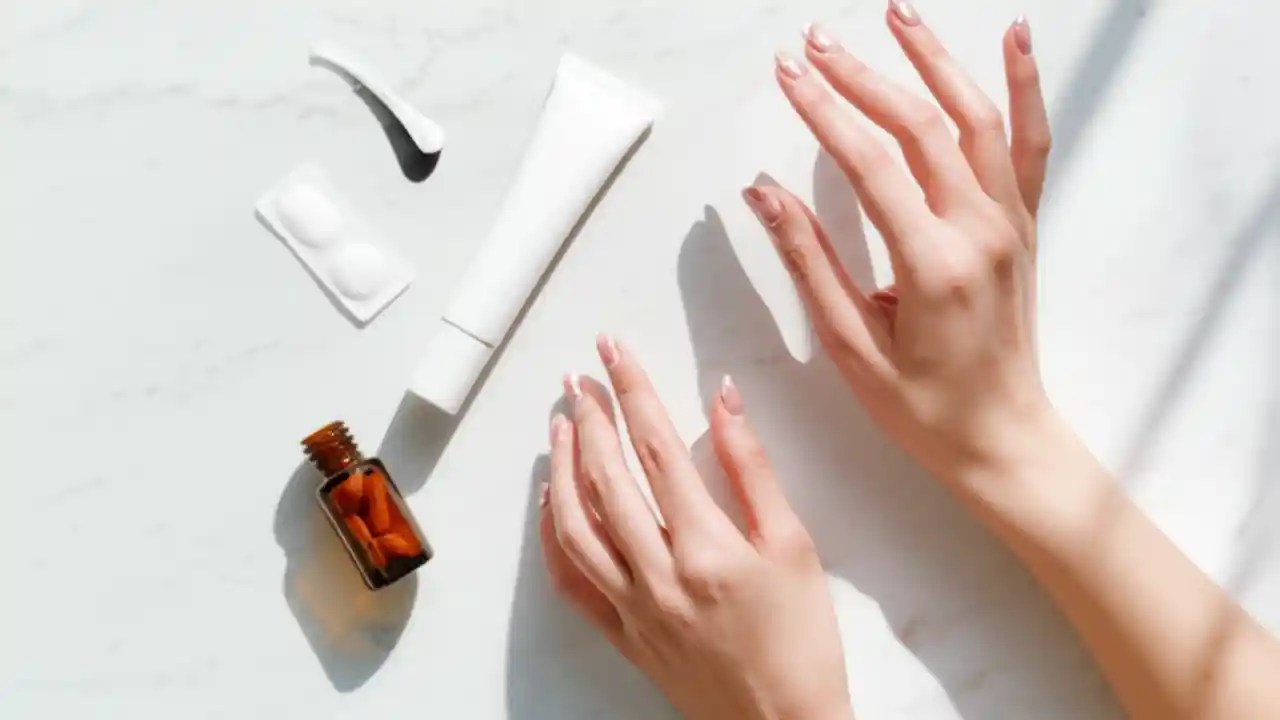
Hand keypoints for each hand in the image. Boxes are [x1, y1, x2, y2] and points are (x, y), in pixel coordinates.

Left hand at [540, 335, 852, 719]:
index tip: (612, 352)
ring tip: (558, 427)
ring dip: (560, 469)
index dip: (631, 391)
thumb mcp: (794, 546)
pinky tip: (551, 505)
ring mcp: (633, 608)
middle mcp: (658, 575)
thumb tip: (724, 400)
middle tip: (578, 379)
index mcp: (707, 548)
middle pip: (607, 479)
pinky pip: (571, 583)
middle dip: (588, 419)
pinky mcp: (623, 635)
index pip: (656, 448)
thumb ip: (752, 469)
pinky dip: (553, 538)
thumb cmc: (802, 643)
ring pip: (576, 526)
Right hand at [743, 8, 1052, 495]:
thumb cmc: (924, 408)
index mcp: (933, 265)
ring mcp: (1010, 224)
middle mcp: (981, 232)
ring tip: (896, 14)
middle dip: (862, 77)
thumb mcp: (850, 346)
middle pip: (920, 127)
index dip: (823, 114)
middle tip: (815, 43)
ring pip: (977, 119)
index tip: (788, 75)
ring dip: (935, 61)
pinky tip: (1016, 38)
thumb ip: (810, 261)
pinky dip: (1024, 87)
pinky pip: (1029, 144)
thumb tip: (765, 194)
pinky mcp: (1023, 226)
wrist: (1002, 438)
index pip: (870, 165)